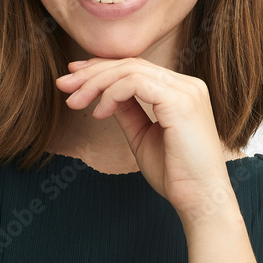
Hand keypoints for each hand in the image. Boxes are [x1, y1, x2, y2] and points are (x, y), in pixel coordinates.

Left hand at [56, 57, 232, 223]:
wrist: (199, 199)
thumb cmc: (175, 174)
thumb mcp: (142, 135)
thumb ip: (127, 111)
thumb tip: (104, 94)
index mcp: (181, 90)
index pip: (136, 67)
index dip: (102, 68)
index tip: (74, 78)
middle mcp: (187, 85)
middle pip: (130, 64)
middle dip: (91, 73)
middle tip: (63, 85)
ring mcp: (186, 90)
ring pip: (129, 69)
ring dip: (95, 83)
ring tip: (74, 102)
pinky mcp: (181, 100)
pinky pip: (135, 83)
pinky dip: (111, 94)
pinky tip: (98, 113)